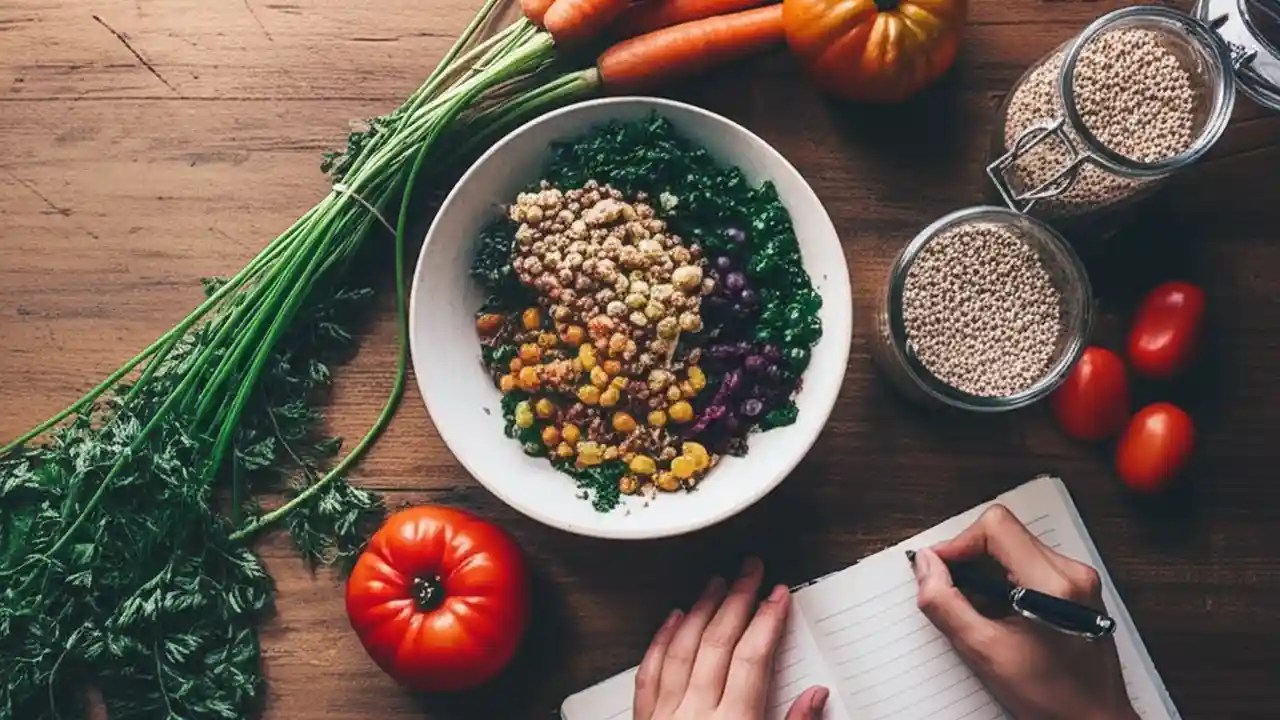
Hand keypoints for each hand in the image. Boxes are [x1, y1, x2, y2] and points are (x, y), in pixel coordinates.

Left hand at [634, 557, 828, 719]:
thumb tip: (816, 695)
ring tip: (716, 583)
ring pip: (683, 649)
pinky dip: (662, 641)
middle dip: (738, 600)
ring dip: (701, 611)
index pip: (752, 658)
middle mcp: (697, 715)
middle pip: (718, 643)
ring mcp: (666, 717)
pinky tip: (673, 619)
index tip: (778, 595)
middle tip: (749, 571)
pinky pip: (649, 673)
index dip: (767, 621)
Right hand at [913, 505, 1139, 719]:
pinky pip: (1029, 564)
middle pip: (1004, 533)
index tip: (937, 568)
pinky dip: (1002, 579)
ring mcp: (1078, 579)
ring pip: (1015, 546)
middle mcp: (1071, 573)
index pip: (996, 527)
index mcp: (1053, 584)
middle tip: (949, 588)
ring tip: (973, 605)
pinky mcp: (1076, 588)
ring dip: (984, 569)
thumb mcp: (985, 653)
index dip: (958, 543)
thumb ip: (946, 604)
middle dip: (969, 557)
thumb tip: (926, 566)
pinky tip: (996, 611)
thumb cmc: (1053, 697)